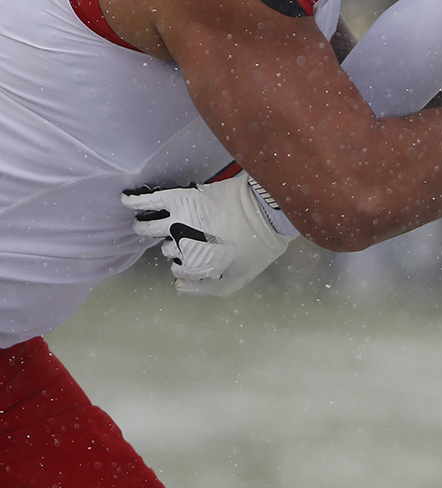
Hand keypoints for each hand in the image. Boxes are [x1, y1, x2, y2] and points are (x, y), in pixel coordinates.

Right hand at [122, 173, 295, 295]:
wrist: (270, 210)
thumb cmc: (258, 246)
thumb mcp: (238, 278)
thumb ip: (206, 289)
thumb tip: (176, 286)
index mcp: (194, 265)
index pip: (179, 269)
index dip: (188, 263)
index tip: (196, 255)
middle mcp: (181, 245)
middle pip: (166, 249)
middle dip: (175, 245)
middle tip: (186, 236)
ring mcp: (179, 221)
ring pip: (149, 228)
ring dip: (145, 228)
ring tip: (144, 224)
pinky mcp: (182, 198)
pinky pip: (151, 200)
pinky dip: (136, 201)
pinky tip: (126, 200)